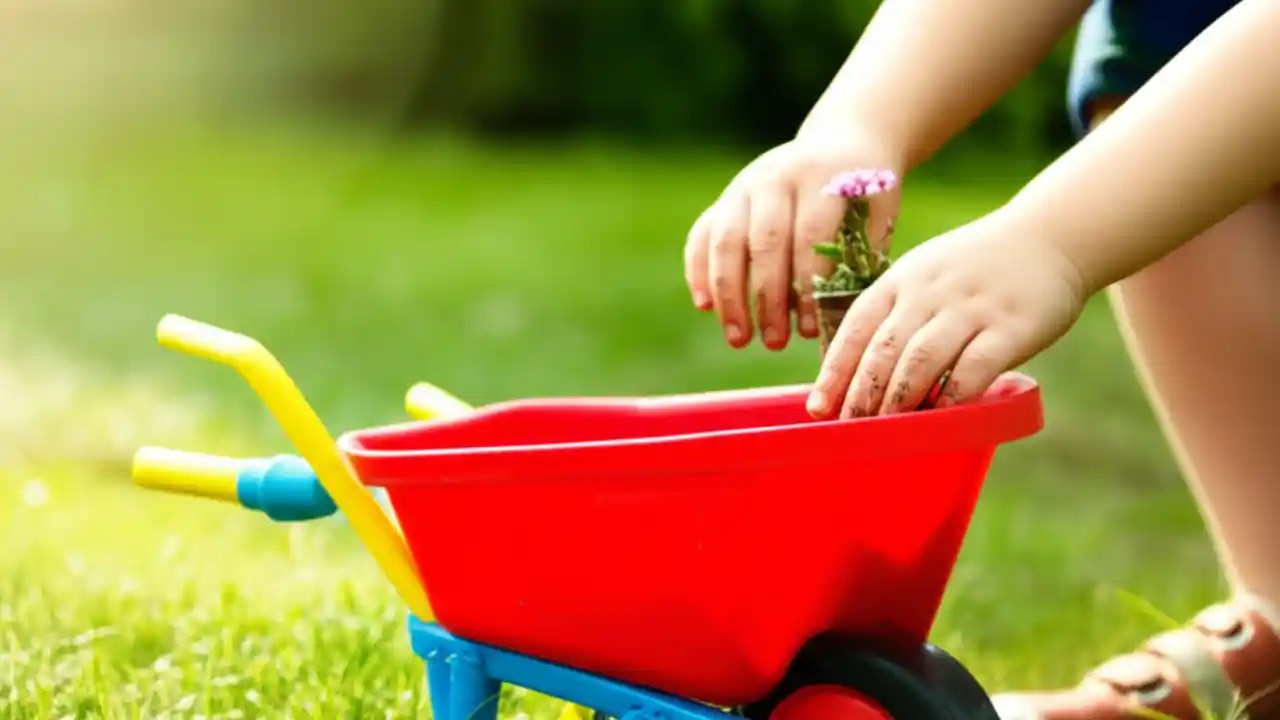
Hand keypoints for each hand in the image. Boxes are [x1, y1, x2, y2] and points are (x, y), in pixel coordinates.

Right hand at [684, 134, 902, 349]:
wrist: (843, 139)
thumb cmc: (865, 191)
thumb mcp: (878, 213)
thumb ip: (860, 257)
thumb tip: (836, 319)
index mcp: (820, 176)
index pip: (809, 236)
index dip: (808, 286)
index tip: (811, 328)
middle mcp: (776, 176)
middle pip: (764, 242)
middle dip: (766, 298)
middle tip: (774, 342)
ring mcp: (744, 185)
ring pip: (725, 240)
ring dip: (729, 294)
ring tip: (739, 338)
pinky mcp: (724, 198)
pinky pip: (701, 235)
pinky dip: (698, 271)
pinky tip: (705, 307)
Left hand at [805, 209, 1087, 418]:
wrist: (1050, 236)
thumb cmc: (976, 269)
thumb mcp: (925, 276)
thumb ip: (896, 317)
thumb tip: (859, 380)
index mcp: (901, 280)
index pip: (856, 327)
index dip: (835, 370)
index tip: (818, 406)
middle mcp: (928, 292)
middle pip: (883, 348)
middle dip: (861, 393)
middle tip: (849, 428)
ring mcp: (969, 308)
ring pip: (921, 360)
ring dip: (898, 398)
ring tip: (884, 429)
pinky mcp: (1010, 327)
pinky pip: (973, 369)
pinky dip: (951, 397)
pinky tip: (939, 418)